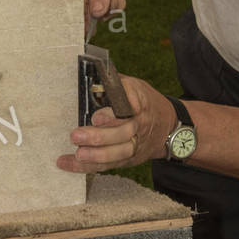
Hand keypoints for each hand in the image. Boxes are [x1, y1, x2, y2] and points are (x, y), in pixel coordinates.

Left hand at [57, 76, 176, 172]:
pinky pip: (109, 165)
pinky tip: (68, 163)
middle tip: (76, 135)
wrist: (169, 126)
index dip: (112, 115)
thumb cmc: (144, 102)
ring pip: (119, 153)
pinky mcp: (129, 159)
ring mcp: (136, 145)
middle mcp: (140, 126)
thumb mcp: (136, 86)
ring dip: (96, 156)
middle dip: (99, 137)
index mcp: (140, 104)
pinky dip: (88, 166)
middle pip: (122, 134)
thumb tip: (93, 72)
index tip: (96, 117)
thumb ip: (118, 85)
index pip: (128, 109)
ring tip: (78, 154)